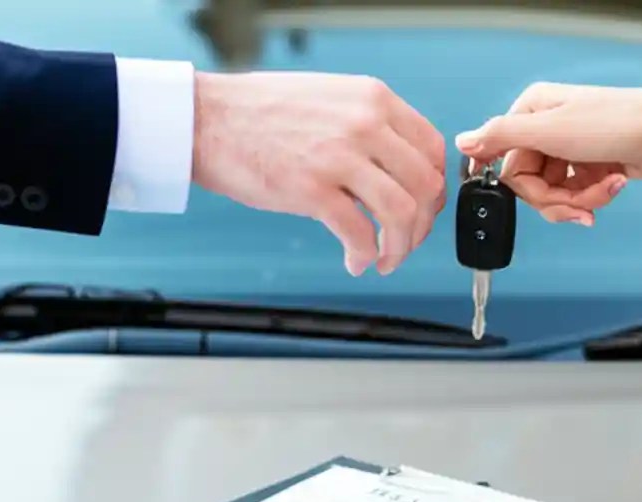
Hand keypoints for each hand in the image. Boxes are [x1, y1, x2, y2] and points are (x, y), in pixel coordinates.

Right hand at [191, 71, 446, 275]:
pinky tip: (356, 262)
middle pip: (425, 184)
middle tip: (405, 241)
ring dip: (400, 246)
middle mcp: (365, 123)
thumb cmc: (260, 112)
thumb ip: (368, 123)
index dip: (435, 188)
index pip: (433, 148)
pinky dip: (365, 256)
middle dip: (422, 224)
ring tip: (385, 259)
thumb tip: (396, 165)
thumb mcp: (330, 98)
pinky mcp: (312, 189)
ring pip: (402, 212)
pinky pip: (360, 233)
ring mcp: (340, 156)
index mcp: (373, 99)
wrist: (206, 118)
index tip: (422, 209)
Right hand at [455, 82, 641, 225]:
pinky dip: (593, 197)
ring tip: (602, 190)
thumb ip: (501, 136)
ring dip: (578, 201)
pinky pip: (575, 196)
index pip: (503, 160)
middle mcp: (548, 129)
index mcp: (532, 111)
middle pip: (528, 183)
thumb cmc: (618, 122)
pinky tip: (614, 184)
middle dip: (554, 198)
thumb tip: (462, 141)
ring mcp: (569, 150)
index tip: (524, 196)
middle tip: (574, 200)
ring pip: (552, 194)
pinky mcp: (590, 168)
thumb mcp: (550, 129)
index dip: (515, 184)